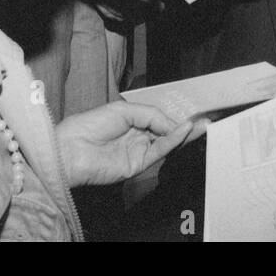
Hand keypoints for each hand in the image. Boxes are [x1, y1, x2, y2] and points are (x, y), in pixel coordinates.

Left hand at [56, 101, 194, 186]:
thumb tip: (172, 124)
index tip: (191, 115)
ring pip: (165, 143)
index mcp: (131, 121)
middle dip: (184, 127)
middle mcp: (136, 137)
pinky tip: (183, 131)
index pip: (159, 120)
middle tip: (204, 123)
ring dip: (183, 134)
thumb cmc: (89, 125)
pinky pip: (158, 151)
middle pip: (166, 132)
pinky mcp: (138, 165)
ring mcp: (137, 151)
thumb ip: (151, 115)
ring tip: (200, 126)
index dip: (174, 118)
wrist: (71, 149)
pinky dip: (172, 141)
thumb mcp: (124, 110)